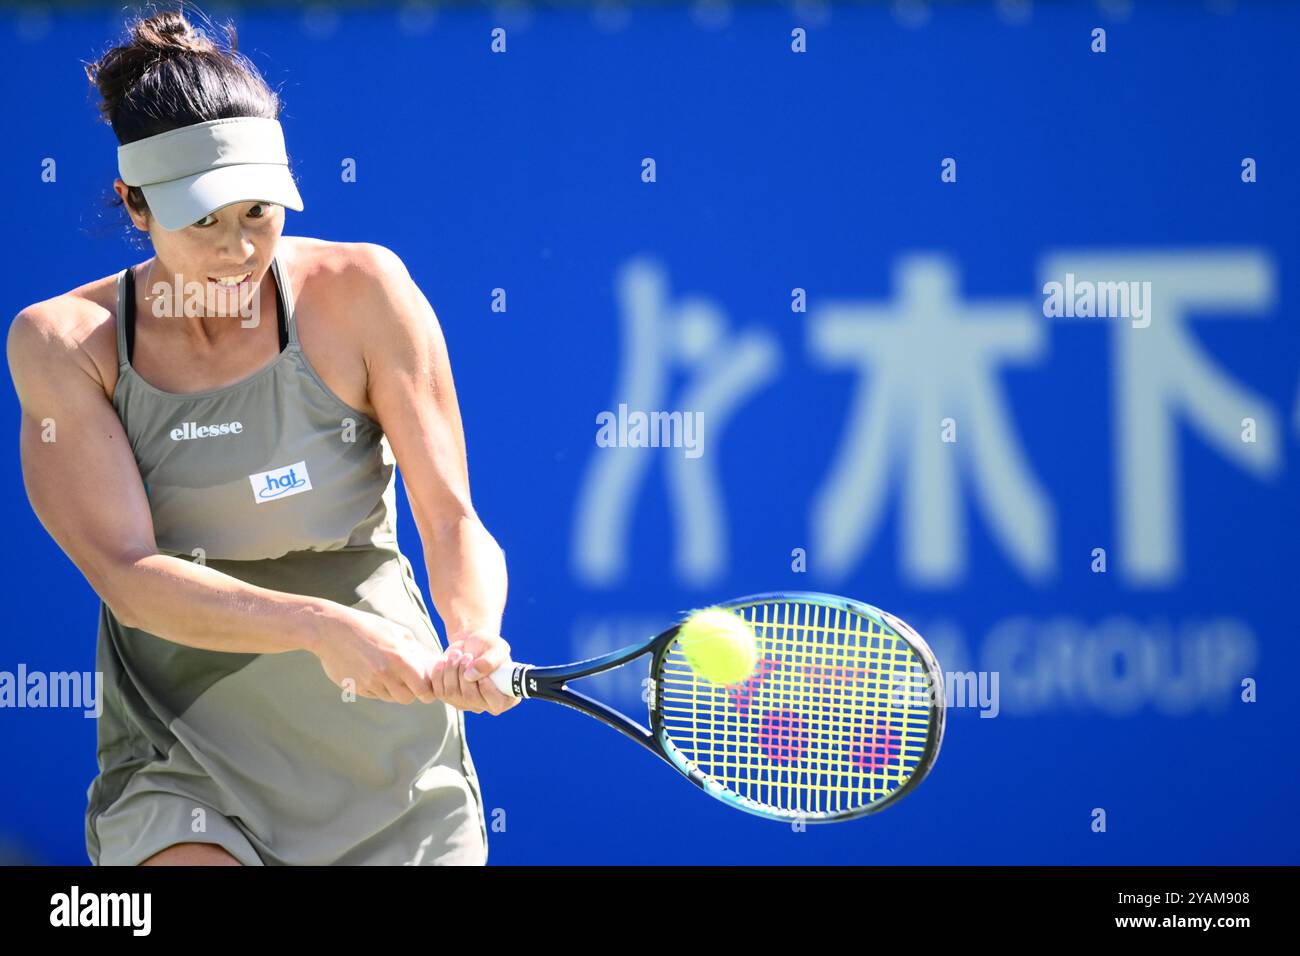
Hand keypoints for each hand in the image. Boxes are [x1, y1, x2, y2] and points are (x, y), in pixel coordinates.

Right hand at [312, 605, 440, 704]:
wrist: (331, 630)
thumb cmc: (367, 626)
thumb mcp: (395, 631)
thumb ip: (414, 648)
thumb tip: (428, 662)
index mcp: (399, 658)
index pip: (422, 688)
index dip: (427, 692)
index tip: (428, 690)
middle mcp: (384, 674)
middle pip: (406, 698)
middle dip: (411, 693)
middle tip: (409, 683)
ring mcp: (368, 683)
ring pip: (389, 697)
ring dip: (393, 690)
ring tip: (388, 673)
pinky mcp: (355, 688)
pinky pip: (373, 694)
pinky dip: (377, 688)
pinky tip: (372, 672)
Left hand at [433, 629, 519, 715]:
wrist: (472, 644)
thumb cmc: (489, 647)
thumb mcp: (497, 648)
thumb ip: (490, 661)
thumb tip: (471, 675)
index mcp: (505, 696)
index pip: (497, 704)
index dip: (488, 690)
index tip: (483, 674)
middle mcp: (486, 704)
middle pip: (470, 698)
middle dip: (464, 673)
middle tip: (465, 656)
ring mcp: (467, 704)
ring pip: (452, 694)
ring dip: (451, 670)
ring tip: (456, 654)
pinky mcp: (449, 699)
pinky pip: (439, 692)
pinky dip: (438, 675)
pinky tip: (443, 662)